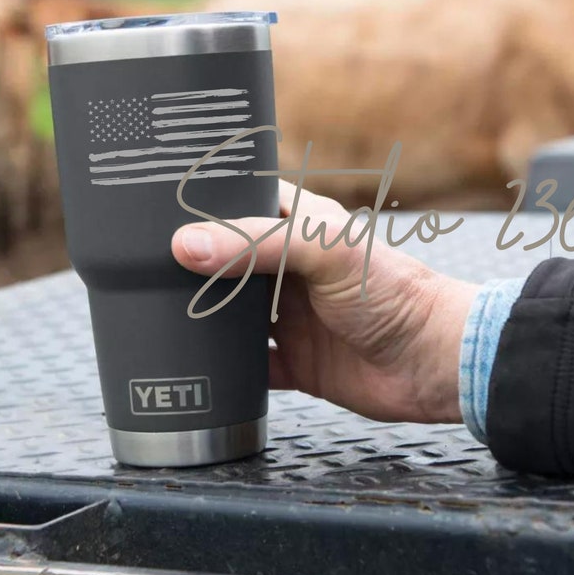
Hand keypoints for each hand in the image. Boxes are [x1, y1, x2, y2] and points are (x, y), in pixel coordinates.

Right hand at [171, 181, 477, 424]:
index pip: (242, 203)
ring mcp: (290, 319)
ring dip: (204, 319)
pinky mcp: (296, 365)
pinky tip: (198, 369)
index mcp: (298, 228)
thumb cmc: (395, 292)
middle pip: (227, 264)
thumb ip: (256, 246)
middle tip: (139, 268)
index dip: (206, 203)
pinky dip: (226, 370)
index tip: (156, 205)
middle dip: (192, 267)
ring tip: (154, 315)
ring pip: (231, 316)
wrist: (434, 363)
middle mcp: (289, 271)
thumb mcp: (325, 252)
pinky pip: (250, 368)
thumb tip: (187, 244)